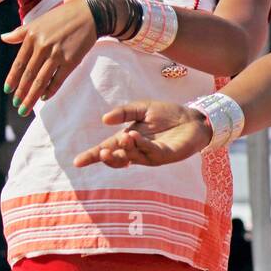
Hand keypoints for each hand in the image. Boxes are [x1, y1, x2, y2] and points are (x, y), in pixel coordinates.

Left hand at [1, 0, 100, 114]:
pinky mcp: (71, 60)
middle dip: (21, 92)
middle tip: (17, 105)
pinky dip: (51, 90)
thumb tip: (3, 38)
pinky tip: (44, 97)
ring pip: (41, 80)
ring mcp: (57, 54)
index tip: (8, 91)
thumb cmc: (61, 18)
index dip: (13, 78)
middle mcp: (42, 47)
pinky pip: (58, 79)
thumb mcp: (37, 23)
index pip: (19, 63)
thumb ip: (20, 33)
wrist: (88, 14)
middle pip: (29, 75)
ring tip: (26, 107)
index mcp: (31, 38)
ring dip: (32, 96)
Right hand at [73, 100, 212, 168]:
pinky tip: (135, 136)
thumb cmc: (167, 114)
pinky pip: (150, 152)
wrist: (192, 117)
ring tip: (125, 136)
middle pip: (117, 159)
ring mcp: (151, 155)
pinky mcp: (166, 155)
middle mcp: (137, 150)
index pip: (107, 149)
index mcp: (128, 139)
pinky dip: (141, 145)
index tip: (77, 162)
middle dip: (108, 157)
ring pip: (133, 157)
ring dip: (126, 148)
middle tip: (103, 151)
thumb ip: (124, 112)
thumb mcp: (142, 108)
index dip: (92, 156)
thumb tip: (104, 119)